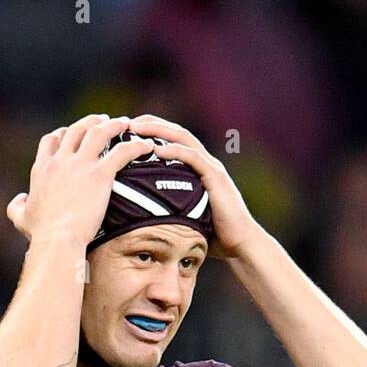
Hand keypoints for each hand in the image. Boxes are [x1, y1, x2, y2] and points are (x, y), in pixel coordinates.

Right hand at [7, 114, 154, 245]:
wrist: (57, 238)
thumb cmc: (41, 233)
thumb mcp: (20, 218)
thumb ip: (16, 206)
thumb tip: (20, 198)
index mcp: (42, 169)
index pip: (51, 140)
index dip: (63, 133)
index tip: (72, 133)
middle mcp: (60, 161)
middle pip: (76, 129)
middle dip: (90, 121)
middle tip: (103, 121)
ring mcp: (80, 165)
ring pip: (98, 132)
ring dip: (113, 124)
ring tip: (125, 123)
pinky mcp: (100, 174)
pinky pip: (121, 151)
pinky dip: (135, 146)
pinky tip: (146, 146)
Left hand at [127, 114, 263, 258]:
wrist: (240, 244)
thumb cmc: (212, 234)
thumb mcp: (184, 215)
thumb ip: (168, 207)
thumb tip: (140, 215)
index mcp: (197, 168)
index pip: (173, 140)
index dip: (152, 131)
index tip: (128, 131)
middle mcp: (205, 162)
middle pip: (176, 132)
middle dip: (151, 123)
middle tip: (127, 122)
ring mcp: (211, 167)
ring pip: (183, 139)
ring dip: (159, 130)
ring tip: (137, 129)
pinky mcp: (216, 177)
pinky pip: (193, 158)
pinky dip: (175, 151)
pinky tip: (158, 149)